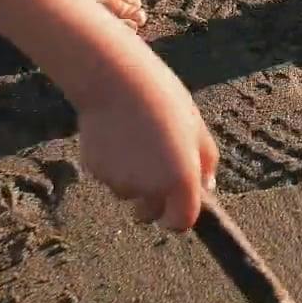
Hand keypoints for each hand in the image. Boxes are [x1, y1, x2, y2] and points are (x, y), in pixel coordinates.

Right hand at [72, 44, 219, 231]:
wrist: (116, 79)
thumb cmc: (163, 99)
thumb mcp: (196, 127)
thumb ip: (205, 162)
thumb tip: (205, 186)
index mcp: (180, 179)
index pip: (180, 223)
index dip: (178, 217)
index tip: (176, 206)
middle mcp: (149, 189)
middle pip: (150, 214)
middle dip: (153, 201)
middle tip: (155, 168)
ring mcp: (119, 181)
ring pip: (127, 193)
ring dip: (132, 179)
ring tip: (136, 141)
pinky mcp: (96, 171)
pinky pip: (108, 177)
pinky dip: (113, 165)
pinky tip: (116, 136)